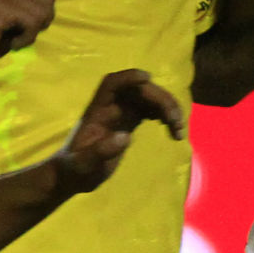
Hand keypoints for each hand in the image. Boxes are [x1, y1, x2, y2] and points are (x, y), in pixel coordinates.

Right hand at [0, 0, 55, 69]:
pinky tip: (10, 44)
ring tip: (13, 40)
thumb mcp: (6, 20)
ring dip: (32, 33)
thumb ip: (24, 10)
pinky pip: (32, 23)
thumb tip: (49, 11)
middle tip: (23, 34)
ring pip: (43, 11)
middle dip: (42, 20)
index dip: (43, 10)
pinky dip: (26, 39)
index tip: (26, 27)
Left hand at [51, 69, 185, 194]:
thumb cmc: (76, 170)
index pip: (111, 83)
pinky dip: (164, 116)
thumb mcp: (85, 165)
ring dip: (167, 107)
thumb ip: (101, 151)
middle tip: (175, 121)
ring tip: (179, 129)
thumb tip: (126, 136)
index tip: (148, 78)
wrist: (74, 175)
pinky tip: (173, 129)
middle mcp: (110, 107)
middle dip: (159, 99)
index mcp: (97, 111)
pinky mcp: (129, 122)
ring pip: (148, 99)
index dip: (128, 77)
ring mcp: (121, 113)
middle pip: (138, 90)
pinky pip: (149, 110)